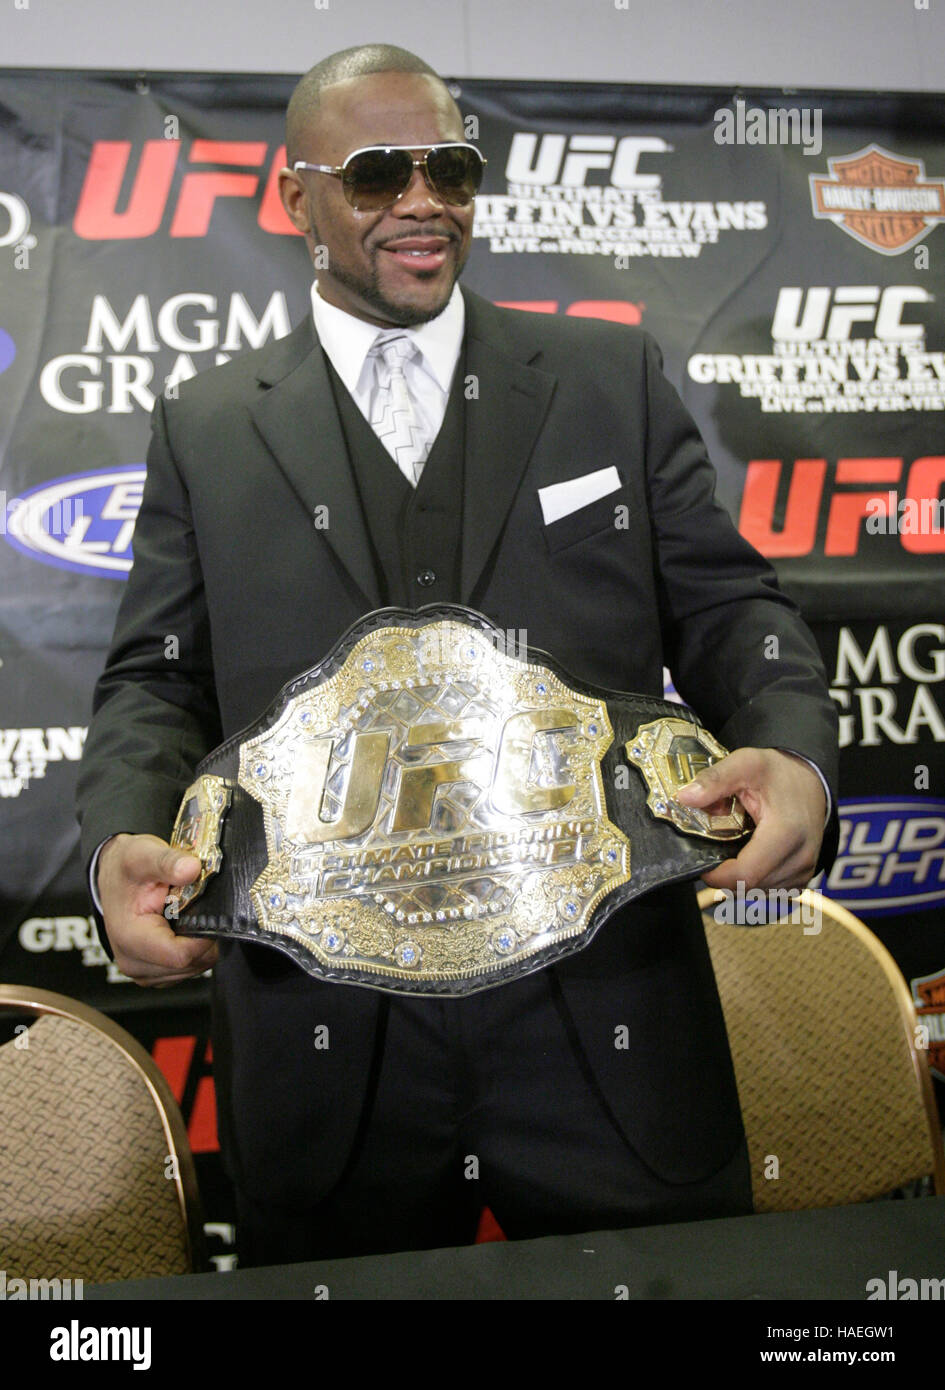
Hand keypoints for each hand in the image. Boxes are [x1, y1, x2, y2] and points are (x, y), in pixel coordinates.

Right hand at [97, 833, 218, 985]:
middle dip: (203, 936)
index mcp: (130, 939)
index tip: (209, 911)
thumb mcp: (143, 854)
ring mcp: (142, 971)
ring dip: (199, 943)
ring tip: (184, 915)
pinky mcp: (153, 973)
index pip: (181, 956)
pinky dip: (193, 950)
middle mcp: (133, 962)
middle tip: (193, 907)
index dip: (204, 935)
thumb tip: (191, 868)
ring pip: (194, 968)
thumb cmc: (125, 868)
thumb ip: (168, 861)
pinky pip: (188, 969)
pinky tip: (182, 927)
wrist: (112, 877)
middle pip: (191, 964)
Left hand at [675, 748, 825, 890]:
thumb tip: (685, 797)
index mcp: (786, 833)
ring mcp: (803, 872)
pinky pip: (769, 891)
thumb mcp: (746, 763)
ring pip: (757, 892)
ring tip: (737, 847)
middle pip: (748, 887)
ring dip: (738, 877)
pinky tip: (750, 856)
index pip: (744, 876)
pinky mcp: (802, 879)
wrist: (812, 782)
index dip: (716, 875)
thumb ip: (715, 779)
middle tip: (717, 846)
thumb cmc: (779, 773)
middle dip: (724, 873)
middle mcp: (800, 858)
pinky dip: (753, 879)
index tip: (703, 858)